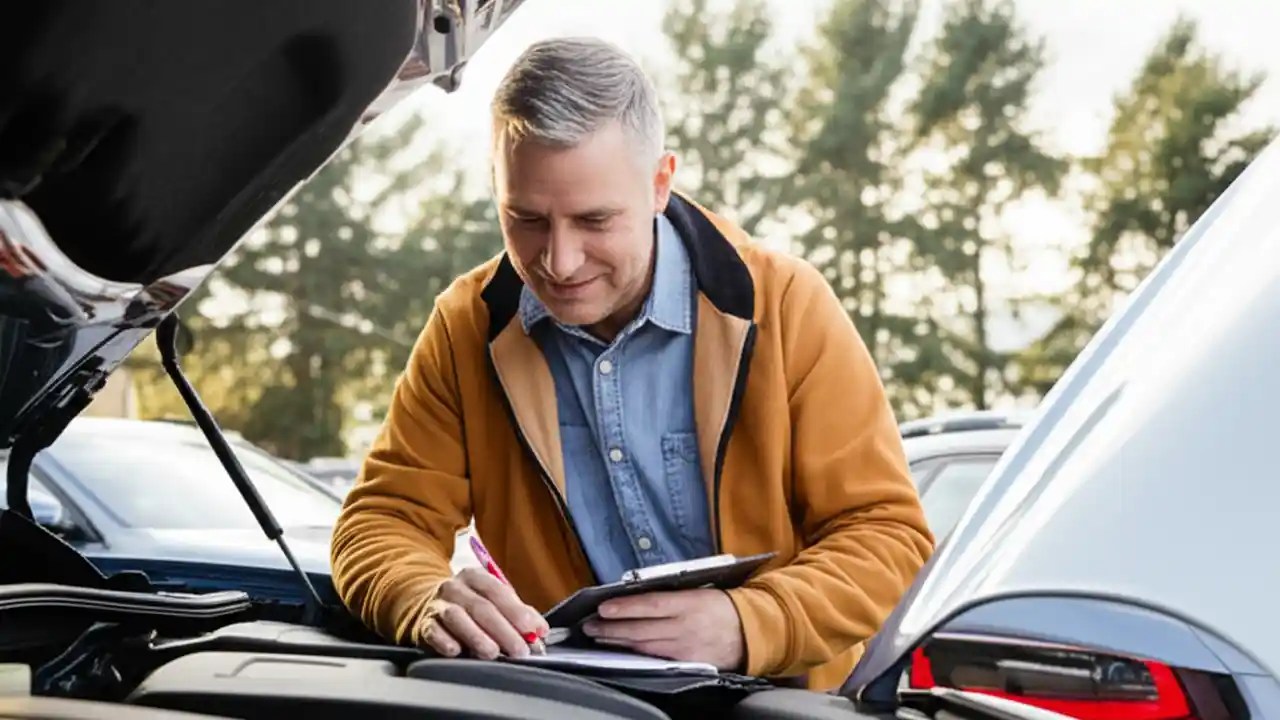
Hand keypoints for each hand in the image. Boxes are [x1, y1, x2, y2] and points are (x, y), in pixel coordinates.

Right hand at [417, 567, 548, 659]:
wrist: (424, 603)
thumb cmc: (468, 605)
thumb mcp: (492, 600)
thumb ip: (517, 613)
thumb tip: (540, 630)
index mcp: (475, 577)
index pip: (498, 592)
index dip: (517, 611)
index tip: (533, 630)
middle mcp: (455, 587)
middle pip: (481, 607)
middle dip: (503, 630)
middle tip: (518, 650)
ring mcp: (437, 605)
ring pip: (457, 617)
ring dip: (476, 636)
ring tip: (492, 652)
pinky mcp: (423, 624)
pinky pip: (433, 631)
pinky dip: (444, 641)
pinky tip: (456, 651)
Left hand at [582, 589, 744, 670]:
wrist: (752, 631)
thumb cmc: (722, 606)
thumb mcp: (699, 592)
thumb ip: (670, 596)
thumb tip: (636, 596)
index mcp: (690, 604)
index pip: (651, 605)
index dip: (625, 607)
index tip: (603, 608)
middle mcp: (686, 627)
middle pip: (641, 629)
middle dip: (612, 628)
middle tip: (589, 626)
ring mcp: (686, 649)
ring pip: (644, 647)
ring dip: (618, 642)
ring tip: (599, 637)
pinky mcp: (687, 663)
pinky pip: (655, 660)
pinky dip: (635, 655)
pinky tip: (621, 651)